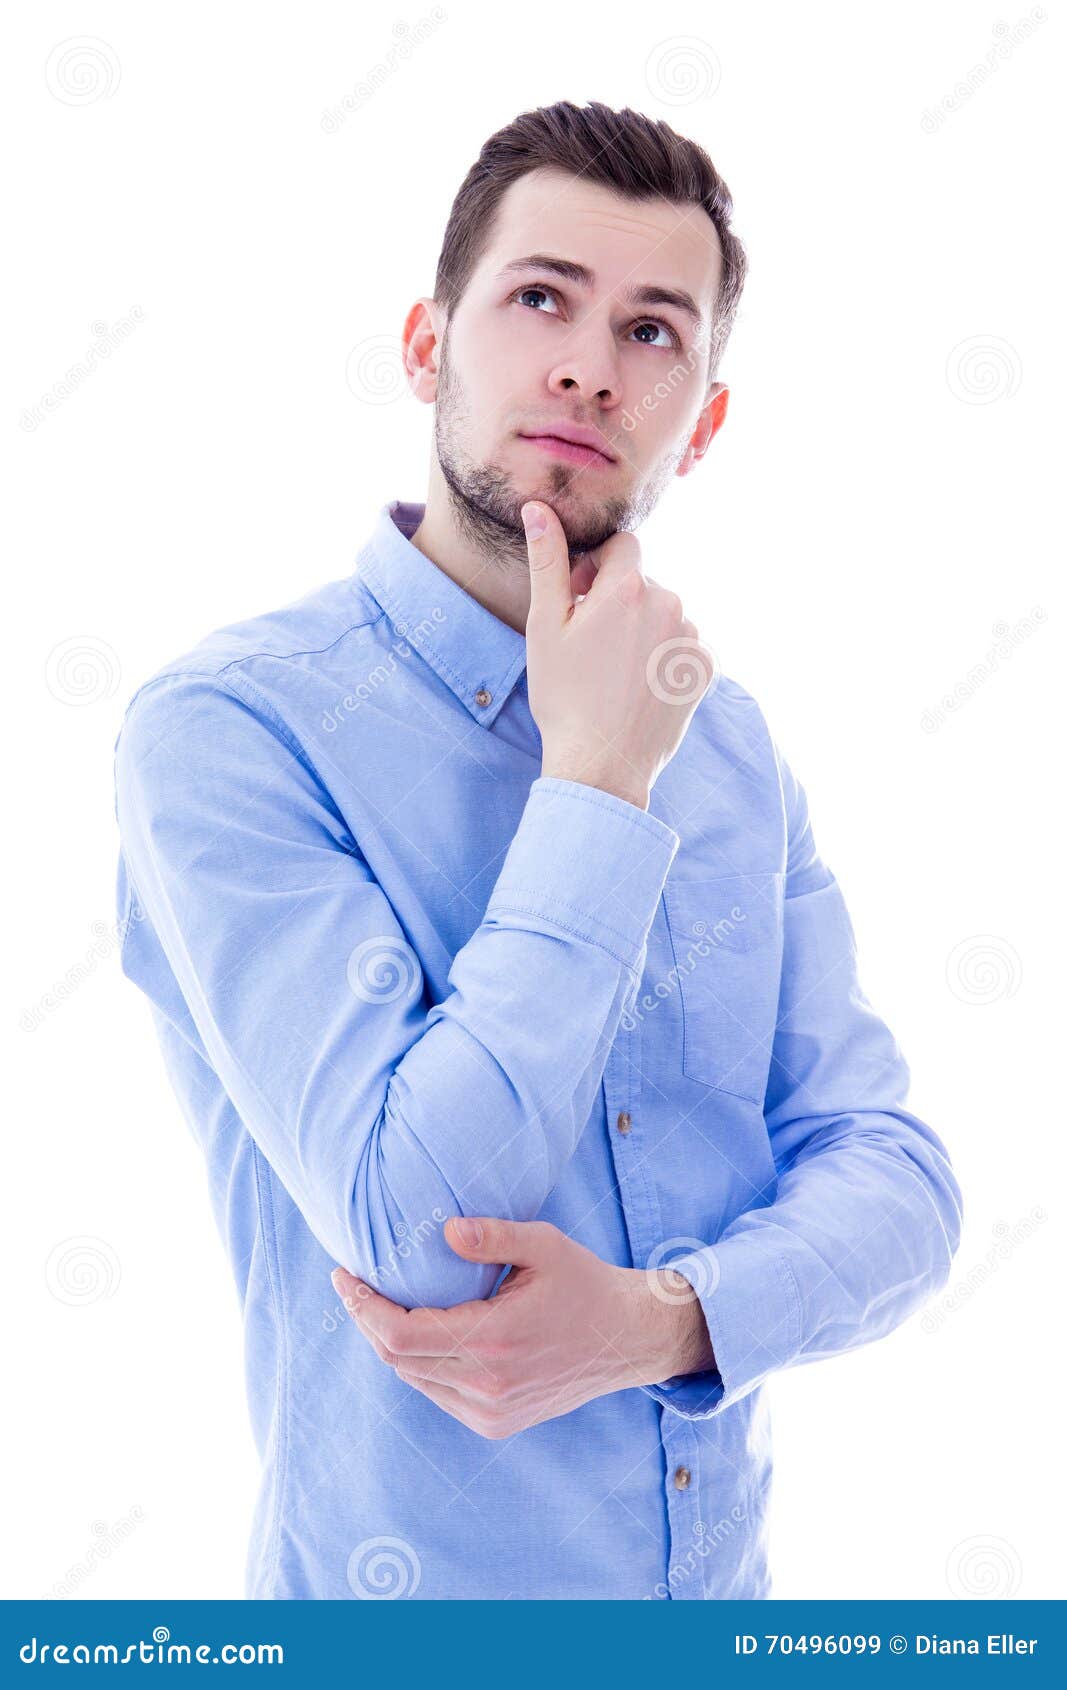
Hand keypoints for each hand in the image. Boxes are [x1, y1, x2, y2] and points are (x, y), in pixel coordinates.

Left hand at [331, 1217, 714, 1439]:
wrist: (625, 1339)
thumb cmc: (584, 1283)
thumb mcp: (544, 1245)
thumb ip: (492, 1235)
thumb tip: (443, 1230)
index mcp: (493, 1340)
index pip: (398, 1335)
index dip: (361, 1307)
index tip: (343, 1276)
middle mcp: (486, 1386)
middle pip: (396, 1357)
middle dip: (367, 1319)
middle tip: (354, 1283)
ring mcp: (490, 1411)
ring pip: (413, 1378)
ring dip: (389, 1342)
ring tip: (379, 1303)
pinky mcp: (495, 1423)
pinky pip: (436, 1392)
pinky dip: (418, 1362)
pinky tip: (419, 1331)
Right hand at [522, 500, 714, 810]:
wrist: (602, 764)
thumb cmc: (564, 697)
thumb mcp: (545, 626)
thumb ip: (548, 562)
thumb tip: (539, 509)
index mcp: (629, 587)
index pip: (623, 547)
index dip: (597, 568)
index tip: (580, 600)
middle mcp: (670, 604)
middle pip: (644, 582)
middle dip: (619, 601)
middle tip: (590, 644)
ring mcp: (692, 638)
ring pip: (665, 614)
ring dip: (643, 629)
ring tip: (614, 671)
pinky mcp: (705, 669)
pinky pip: (683, 646)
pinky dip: (663, 656)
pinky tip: (637, 685)